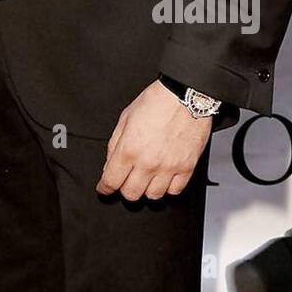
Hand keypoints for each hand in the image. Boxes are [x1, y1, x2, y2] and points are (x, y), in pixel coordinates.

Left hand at [96, 79, 212, 200]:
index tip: (104, 188)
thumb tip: (110, 164)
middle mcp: (148, 162)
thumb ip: (115, 144)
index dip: (104, 188)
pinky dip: (167, 188)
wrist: (186, 95)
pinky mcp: (187, 167)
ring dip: (146, 189)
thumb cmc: (156, 102)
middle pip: (131, 194)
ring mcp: (168, 167)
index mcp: (129, 148)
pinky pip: (175, 191)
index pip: (111, 181)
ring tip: (146, 178)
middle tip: (126, 180)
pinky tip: (164, 178)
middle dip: (124, 189)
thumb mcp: (125, 118)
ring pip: (153, 196)